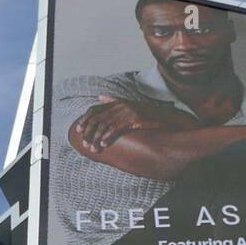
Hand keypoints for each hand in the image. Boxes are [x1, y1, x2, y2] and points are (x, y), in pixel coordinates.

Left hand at [74, 96, 199, 150]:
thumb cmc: (148, 113)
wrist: (166, 117)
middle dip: (89, 132)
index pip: (96, 109)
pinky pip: (117, 128)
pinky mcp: (134, 119)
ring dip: (97, 138)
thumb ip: (113, 100)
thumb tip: (100, 96)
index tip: (79, 129)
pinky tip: (104, 144)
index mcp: (118, 103)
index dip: (86, 119)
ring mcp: (127, 112)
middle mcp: (120, 105)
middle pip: (98, 118)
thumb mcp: (129, 104)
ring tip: (94, 148)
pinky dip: (108, 137)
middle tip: (85, 144)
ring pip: (106, 125)